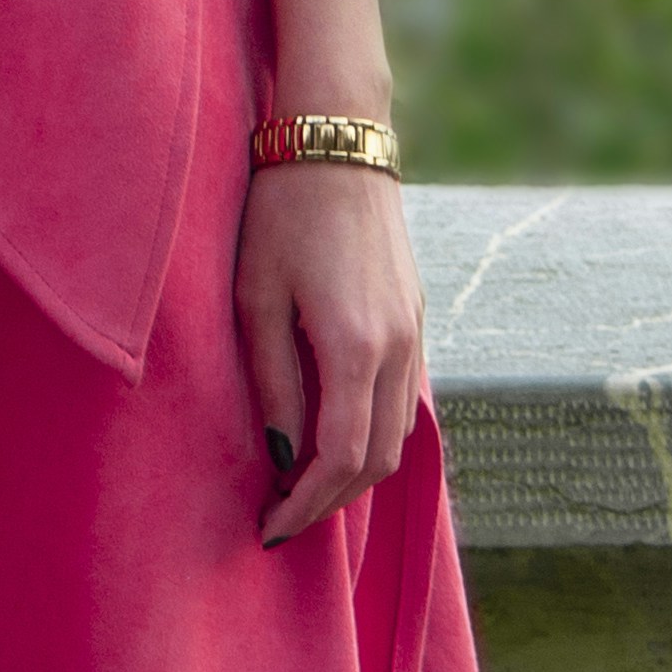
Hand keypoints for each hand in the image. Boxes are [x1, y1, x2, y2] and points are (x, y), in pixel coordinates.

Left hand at [238, 162, 425, 544]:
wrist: (337, 144)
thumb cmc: (281, 215)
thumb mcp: (256, 300)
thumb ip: (273, 384)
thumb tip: (282, 457)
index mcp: (355, 346)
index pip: (341, 459)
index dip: (305, 505)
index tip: (268, 527)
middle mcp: (397, 348)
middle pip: (378, 460)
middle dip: (330, 501)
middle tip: (281, 517)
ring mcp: (415, 332)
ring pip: (397, 435)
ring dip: (354, 474)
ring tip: (302, 486)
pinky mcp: (415, 319)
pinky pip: (401, 400)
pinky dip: (372, 435)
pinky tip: (331, 437)